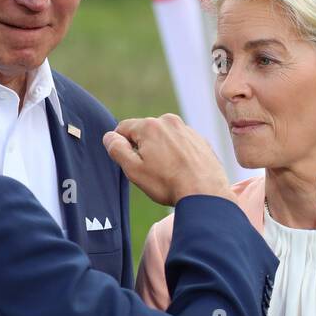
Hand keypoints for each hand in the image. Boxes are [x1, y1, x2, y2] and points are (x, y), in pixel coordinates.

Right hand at [103, 114, 231, 205]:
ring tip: (168, 172)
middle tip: (151, 171)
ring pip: (163, 138)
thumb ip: (117, 150)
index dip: (121, 146)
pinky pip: (180, 143)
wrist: (205, 193)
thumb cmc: (168, 184)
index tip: (130, 163)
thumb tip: (110, 136)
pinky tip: (181, 171)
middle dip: (143, 148)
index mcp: (150, 126)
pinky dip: (177, 154)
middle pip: (144, 132)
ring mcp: (187, 130)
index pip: (123, 128)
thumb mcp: (134, 170)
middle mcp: (169, 121)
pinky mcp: (200, 140)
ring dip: (161, 151)